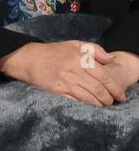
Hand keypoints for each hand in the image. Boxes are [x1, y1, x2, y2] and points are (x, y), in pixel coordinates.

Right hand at [0, 40, 133, 104]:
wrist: (29, 59)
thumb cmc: (53, 52)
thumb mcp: (74, 44)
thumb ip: (94, 50)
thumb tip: (110, 60)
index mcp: (80, 59)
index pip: (104, 76)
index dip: (115, 88)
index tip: (121, 94)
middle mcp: (74, 71)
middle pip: (98, 89)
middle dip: (109, 98)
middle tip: (113, 101)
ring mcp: (65, 82)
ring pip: (89, 98)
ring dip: (100, 104)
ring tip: (104, 105)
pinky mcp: (58, 91)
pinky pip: (76, 101)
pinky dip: (86, 106)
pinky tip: (91, 106)